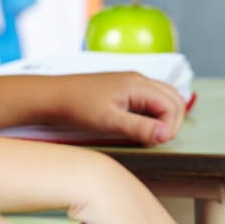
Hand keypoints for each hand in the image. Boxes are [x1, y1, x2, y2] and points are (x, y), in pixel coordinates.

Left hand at [49, 71, 186, 145]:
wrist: (50, 97)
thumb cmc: (76, 107)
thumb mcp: (109, 121)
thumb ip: (140, 128)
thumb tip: (167, 134)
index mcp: (138, 84)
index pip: (173, 105)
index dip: (170, 128)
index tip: (154, 143)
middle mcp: (138, 80)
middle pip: (174, 100)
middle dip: (172, 123)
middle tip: (154, 142)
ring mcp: (131, 84)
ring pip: (163, 100)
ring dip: (164, 119)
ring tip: (148, 136)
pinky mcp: (123, 91)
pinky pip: (149, 102)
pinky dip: (152, 115)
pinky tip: (138, 128)